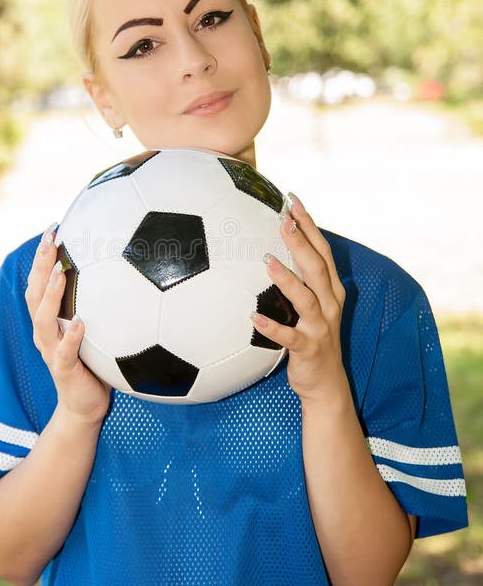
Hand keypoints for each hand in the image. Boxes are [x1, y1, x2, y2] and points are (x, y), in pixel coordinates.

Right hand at [25, 225, 110, 424]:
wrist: (85, 407)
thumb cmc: (96, 364)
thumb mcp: (98, 330)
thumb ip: (101, 304)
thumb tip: (129, 271)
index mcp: (52, 319)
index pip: (41, 282)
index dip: (43, 256)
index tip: (53, 226)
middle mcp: (46, 332)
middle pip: (34, 293)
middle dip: (40, 265)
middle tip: (50, 238)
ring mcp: (51, 351)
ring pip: (42, 321)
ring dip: (50, 295)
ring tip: (60, 273)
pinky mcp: (63, 371)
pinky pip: (64, 353)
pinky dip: (71, 337)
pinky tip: (80, 322)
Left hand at [251, 195, 347, 403]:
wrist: (327, 385)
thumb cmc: (312, 339)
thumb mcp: (311, 306)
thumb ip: (299, 280)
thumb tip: (270, 249)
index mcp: (331, 290)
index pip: (322, 251)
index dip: (309, 225)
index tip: (293, 200)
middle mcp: (330, 305)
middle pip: (317, 268)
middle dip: (301, 242)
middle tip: (283, 220)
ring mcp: (320, 328)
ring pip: (306, 299)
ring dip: (287, 279)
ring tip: (267, 260)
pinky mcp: (308, 350)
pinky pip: (289, 337)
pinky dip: (273, 327)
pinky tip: (254, 318)